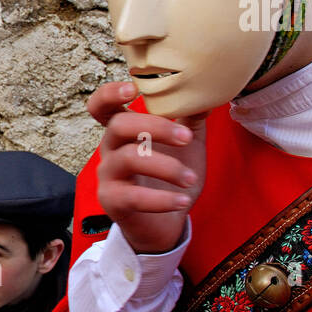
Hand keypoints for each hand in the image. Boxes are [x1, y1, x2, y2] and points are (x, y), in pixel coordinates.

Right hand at [90, 81, 206, 254]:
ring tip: (190, 178)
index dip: (110, 93)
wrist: (165, 222)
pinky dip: (161, 199)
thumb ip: (191, 118)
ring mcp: (108, 175)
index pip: (102, 106)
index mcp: (123, 131)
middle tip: (186, 138)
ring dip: (165, 166)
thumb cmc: (170, 177)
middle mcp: (110, 149)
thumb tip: (208, 94)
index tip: (134, 88)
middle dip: (155, 127)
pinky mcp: (112, 202)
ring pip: (128, 159)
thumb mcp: (186, 145)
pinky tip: (182, 200)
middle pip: (119, 125)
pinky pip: (133, 197)